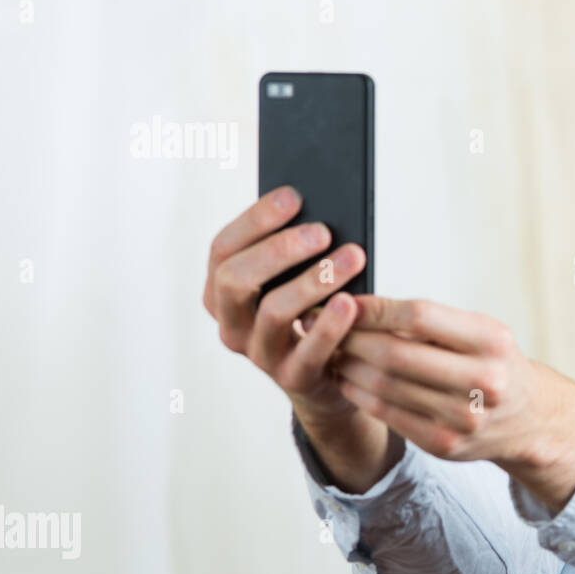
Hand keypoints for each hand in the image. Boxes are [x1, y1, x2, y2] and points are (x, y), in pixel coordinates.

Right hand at [203, 184, 369, 422]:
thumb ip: (295, 251)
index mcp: (222, 292)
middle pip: (235, 279)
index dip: (255, 220)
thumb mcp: (294, 278)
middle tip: (322, 230)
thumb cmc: (310, 311)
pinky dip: (330, 325)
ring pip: (274, 313)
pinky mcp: (294, 378)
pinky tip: (350, 303)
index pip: (222, 249)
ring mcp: (260, 354)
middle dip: (278, 249)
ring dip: (314, 280)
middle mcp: (232, 323)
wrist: (328, 374)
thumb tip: (320, 209)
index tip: (293, 195)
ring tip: (352, 257)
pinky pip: (309, 351)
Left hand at [320, 297, 574, 510]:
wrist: (528, 419)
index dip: (374, 308)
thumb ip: (430, 320)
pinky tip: (348, 379)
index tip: (345, 301)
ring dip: (348, 365)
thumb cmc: (495, 363)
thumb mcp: (480, 331)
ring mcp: (464, 418)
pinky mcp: (445, 445)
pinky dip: (359, 394)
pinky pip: (388, 414)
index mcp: (492, 341)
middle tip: (324, 325)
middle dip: (351, 337)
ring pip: (385, 386)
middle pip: (395, 354)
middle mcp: (483, 381)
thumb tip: (359, 306)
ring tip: (332, 350)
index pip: (419, 316)